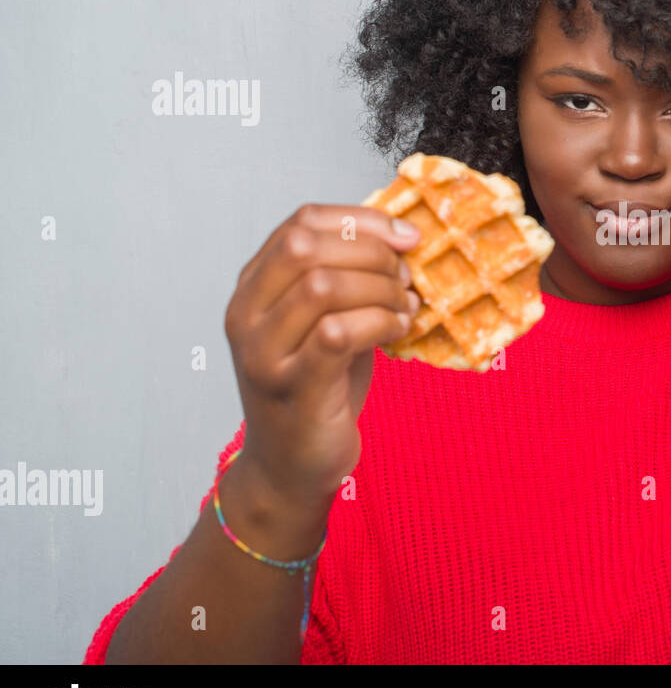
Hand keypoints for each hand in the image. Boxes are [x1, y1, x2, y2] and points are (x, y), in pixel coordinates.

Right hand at [224, 204, 421, 507]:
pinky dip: (380, 323)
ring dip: (380, 290)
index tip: (406, 235)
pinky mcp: (292, 386)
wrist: (290, 466)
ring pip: (322, 287)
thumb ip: (346, 278)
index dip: (361, 220)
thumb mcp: (325, 321)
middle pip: (308, 247)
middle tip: (405, 278)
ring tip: (404, 308)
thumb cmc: (317, 387)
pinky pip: (338, 333)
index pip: (301, 222)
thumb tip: (403, 238)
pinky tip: (397, 331)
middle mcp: (246, 315)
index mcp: (253, 288)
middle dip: (372, 254)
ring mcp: (263, 353)